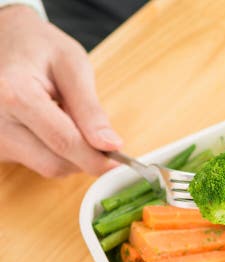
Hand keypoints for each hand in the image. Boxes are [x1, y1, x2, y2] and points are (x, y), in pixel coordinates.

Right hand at [0, 5, 120, 177]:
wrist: (2, 37)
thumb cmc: (38, 46)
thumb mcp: (73, 66)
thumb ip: (90, 109)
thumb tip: (110, 146)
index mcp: (15, 94)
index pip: (65, 143)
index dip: (96, 159)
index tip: (119, 162)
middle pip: (54, 164)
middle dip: (84, 158)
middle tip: (96, 136)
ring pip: (44, 167)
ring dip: (67, 154)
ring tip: (64, 118)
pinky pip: (31, 161)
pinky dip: (49, 150)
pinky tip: (46, 124)